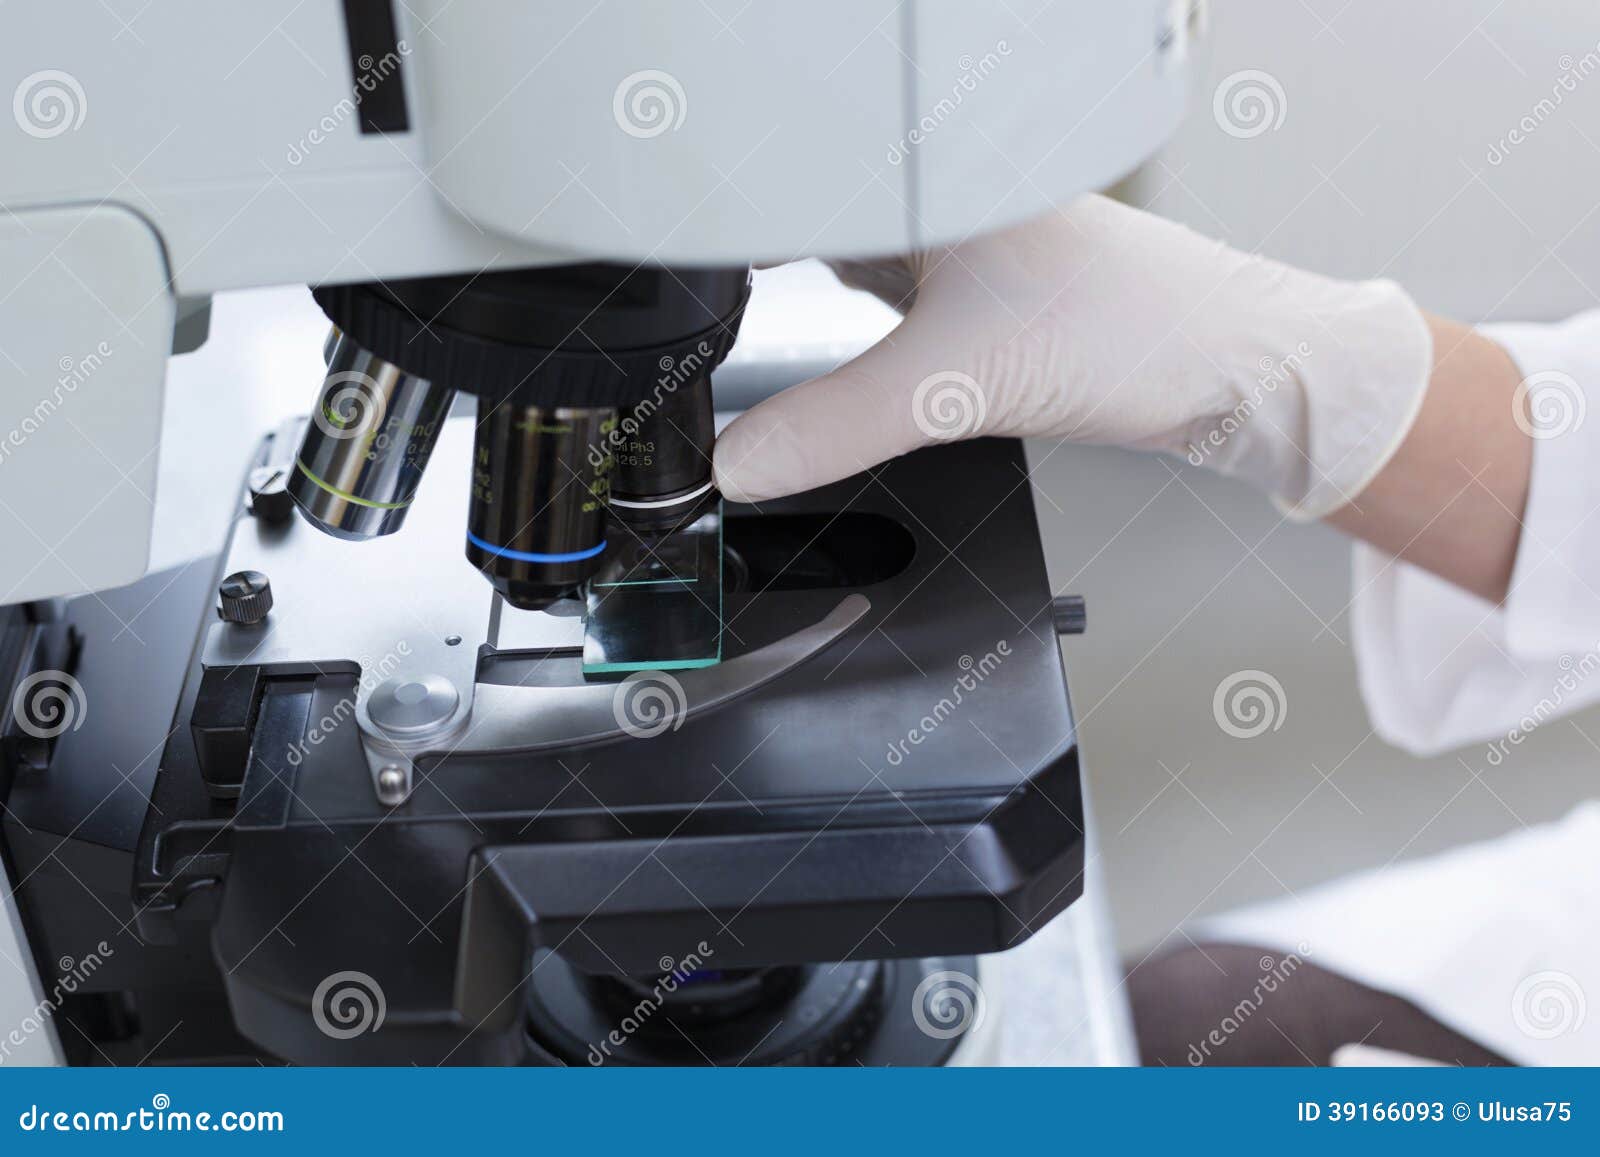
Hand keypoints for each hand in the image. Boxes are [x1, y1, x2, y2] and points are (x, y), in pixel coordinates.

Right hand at [713, 194, 1432, 521]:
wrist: (1235, 372)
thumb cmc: (1142, 331)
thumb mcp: (959, 384)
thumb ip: (837, 425)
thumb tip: (741, 458)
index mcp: (931, 164)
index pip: (791, 164)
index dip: (718, 204)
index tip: (656, 248)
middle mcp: (942, 182)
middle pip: (806, 196)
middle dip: (744, 238)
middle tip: (680, 281)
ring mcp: (961, 228)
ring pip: (843, 235)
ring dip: (794, 267)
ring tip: (737, 295)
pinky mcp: (980, 278)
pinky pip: (882, 276)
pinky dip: (845, 300)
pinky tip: (833, 316)